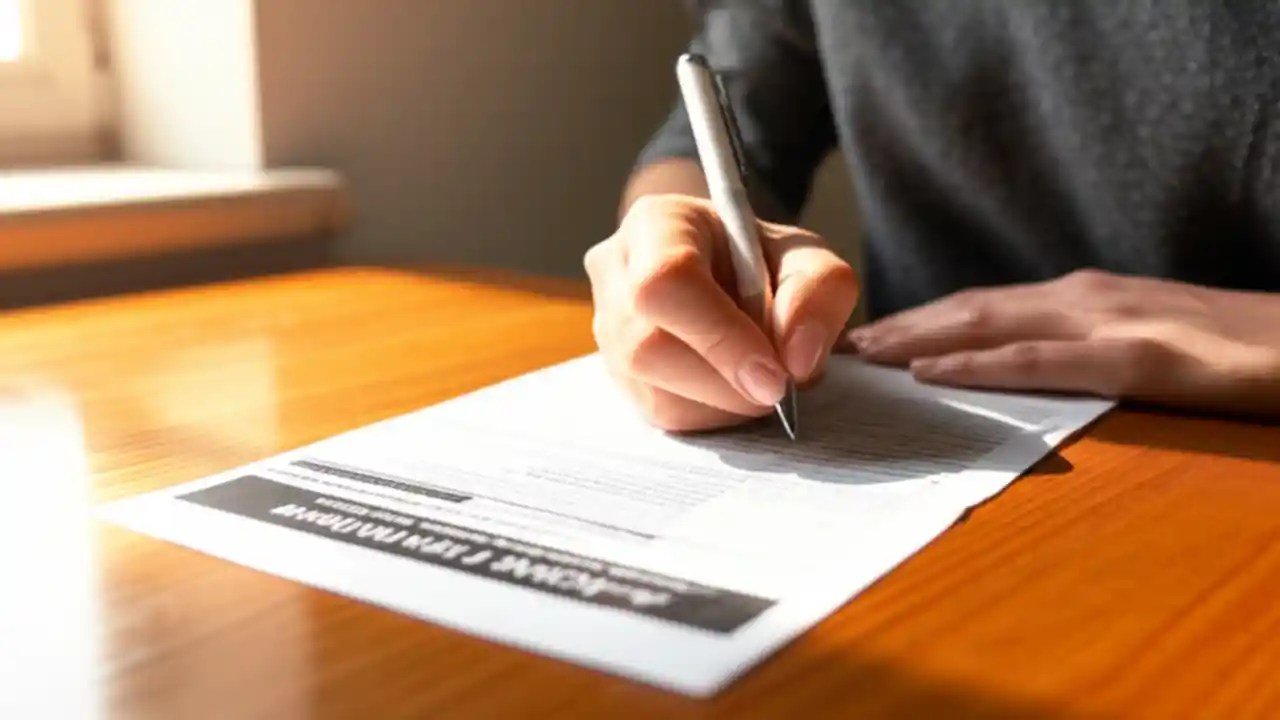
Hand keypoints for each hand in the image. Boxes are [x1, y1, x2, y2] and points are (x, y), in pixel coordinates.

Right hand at [585, 194, 857, 430]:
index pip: (666, 283)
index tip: (774, 376)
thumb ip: (818, 292)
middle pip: (648, 348)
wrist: (722, 267)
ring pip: (653, 393)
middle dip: (725, 382)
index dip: (720, 337)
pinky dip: (710, 414)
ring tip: (756, 377)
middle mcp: (614, 274)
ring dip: (722, 404)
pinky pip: (659, 415)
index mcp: (656, 224)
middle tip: (777, 385)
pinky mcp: (616, 375)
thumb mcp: (805, 255)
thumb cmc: (759, 257)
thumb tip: (796, 361)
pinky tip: (730, 385)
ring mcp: (606, 329)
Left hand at [846, 269, 1279, 415]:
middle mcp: (1083, 298)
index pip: (982, 306)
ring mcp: (1108, 323)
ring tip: (861, 355)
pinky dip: (977, 365)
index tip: (866, 339)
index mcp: (1084, 297)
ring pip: (988, 325)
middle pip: (969, 308)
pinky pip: (1039, 362)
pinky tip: (932, 374)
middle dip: (900, 325)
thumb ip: (1084, 347)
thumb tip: (1026, 371)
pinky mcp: (1136, 359)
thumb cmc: (1229, 348)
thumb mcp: (1142, 340)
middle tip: (839, 346)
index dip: (919, 319)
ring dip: (917, 337)